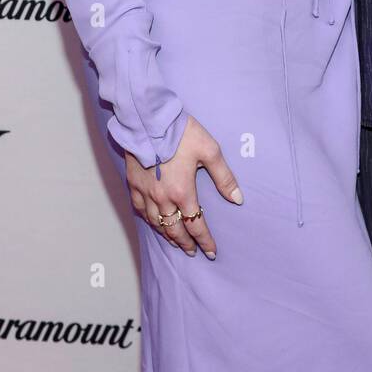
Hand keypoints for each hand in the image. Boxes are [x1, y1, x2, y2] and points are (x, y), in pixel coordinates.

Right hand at [125, 115, 243, 259]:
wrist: (148, 119)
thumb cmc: (181, 133)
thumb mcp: (210, 151)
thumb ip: (224, 177)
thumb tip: (237, 199)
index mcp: (182, 192)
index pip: (196, 225)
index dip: (205, 240)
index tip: (211, 252)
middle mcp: (162, 198)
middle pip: (175, 230)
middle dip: (186, 243)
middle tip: (193, 252)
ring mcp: (145, 193)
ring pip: (156, 224)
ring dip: (168, 236)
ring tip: (176, 242)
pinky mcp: (133, 184)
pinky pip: (140, 211)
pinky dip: (149, 221)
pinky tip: (154, 222)